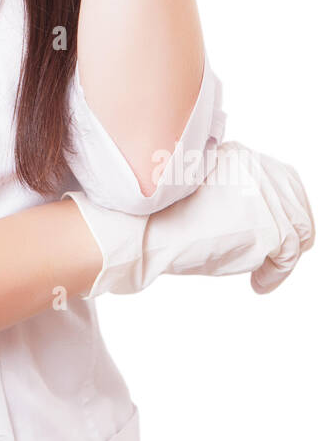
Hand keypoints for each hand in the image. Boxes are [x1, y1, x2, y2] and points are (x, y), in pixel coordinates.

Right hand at [65, 139, 314, 297]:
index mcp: (239, 157)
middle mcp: (257, 172)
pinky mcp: (268, 229)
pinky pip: (289, 257)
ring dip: (284, 257)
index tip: (273, 228)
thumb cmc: (158, 214)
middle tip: (279, 255)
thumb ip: (226, 192)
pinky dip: (276, 274)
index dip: (281, 207)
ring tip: (265, 274)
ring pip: (298, 230)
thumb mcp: (197, 190)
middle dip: (292, 231)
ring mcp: (265, 199)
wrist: (143, 228)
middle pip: (296, 201)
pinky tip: (259, 283)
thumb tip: (246, 215)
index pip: (280, 178)